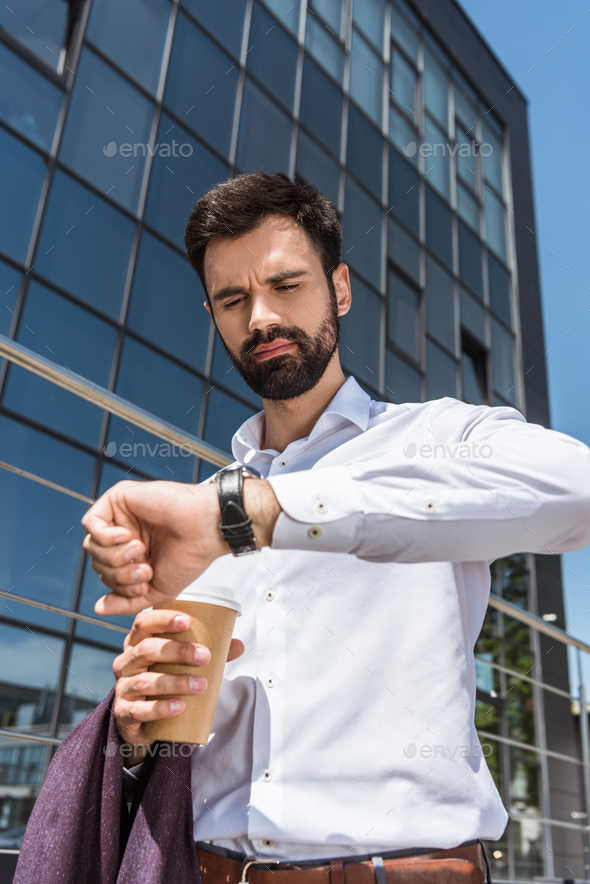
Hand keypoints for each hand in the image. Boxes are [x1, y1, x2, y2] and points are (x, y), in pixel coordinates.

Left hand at [81, 477, 281, 616]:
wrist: (205, 531)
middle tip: (145, 568)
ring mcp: (121, 515)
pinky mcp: (118, 497)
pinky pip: (91, 523)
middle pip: (97, 560)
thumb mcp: (156, 590)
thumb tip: (98, 608)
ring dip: (114, 556)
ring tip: (140, 550)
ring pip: (92, 544)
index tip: (147, 581)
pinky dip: (105, 536)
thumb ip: (127, 601)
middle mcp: (125, 534)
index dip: (120, 584)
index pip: (107, 574)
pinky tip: (128, 537)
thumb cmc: (188, 557)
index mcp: (133, 554)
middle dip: (118, 572)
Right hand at [113, 608, 244, 763]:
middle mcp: (126, 662)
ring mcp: (123, 688)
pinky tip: (179, 706)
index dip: (162, 619)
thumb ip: (208, 652)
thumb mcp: (180, 663)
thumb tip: (238, 645)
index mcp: (138, 643)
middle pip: (146, 650)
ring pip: (145, 681)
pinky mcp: (124, 713)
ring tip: (200, 684)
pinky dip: (161, 708)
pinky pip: (139, 710)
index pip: (143, 623)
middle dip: (177, 651)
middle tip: (205, 656)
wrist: (142, 719)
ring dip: (175, 682)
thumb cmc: (163, 679)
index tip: (187, 621)